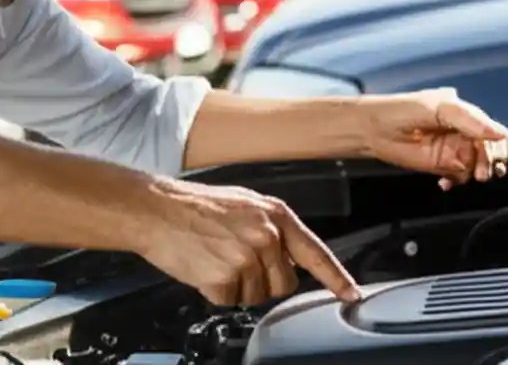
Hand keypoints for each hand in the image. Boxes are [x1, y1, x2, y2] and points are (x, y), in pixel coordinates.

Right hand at [135, 178, 360, 306]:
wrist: (156, 210)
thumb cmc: (194, 206)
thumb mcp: (244, 205)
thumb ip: (272, 229)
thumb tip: (288, 256)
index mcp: (275, 214)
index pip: (315, 252)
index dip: (336, 277)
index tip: (351, 295)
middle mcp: (267, 235)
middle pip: (285, 284)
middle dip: (264, 281)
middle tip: (235, 260)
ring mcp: (248, 257)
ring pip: (257, 295)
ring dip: (237, 286)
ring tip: (215, 257)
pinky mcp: (226, 277)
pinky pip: (231, 301)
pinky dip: (216, 292)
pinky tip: (204, 268)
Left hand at [362, 88, 507, 190]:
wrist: (373, 128)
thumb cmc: (401, 110)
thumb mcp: (439, 107)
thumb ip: (470, 120)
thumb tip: (500, 133)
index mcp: (464, 113)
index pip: (493, 131)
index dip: (497, 145)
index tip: (492, 156)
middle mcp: (462, 131)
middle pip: (490, 150)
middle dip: (491, 162)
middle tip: (484, 172)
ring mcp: (453, 149)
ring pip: (478, 165)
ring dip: (478, 173)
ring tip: (472, 176)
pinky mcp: (442, 165)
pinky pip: (461, 177)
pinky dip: (459, 181)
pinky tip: (447, 182)